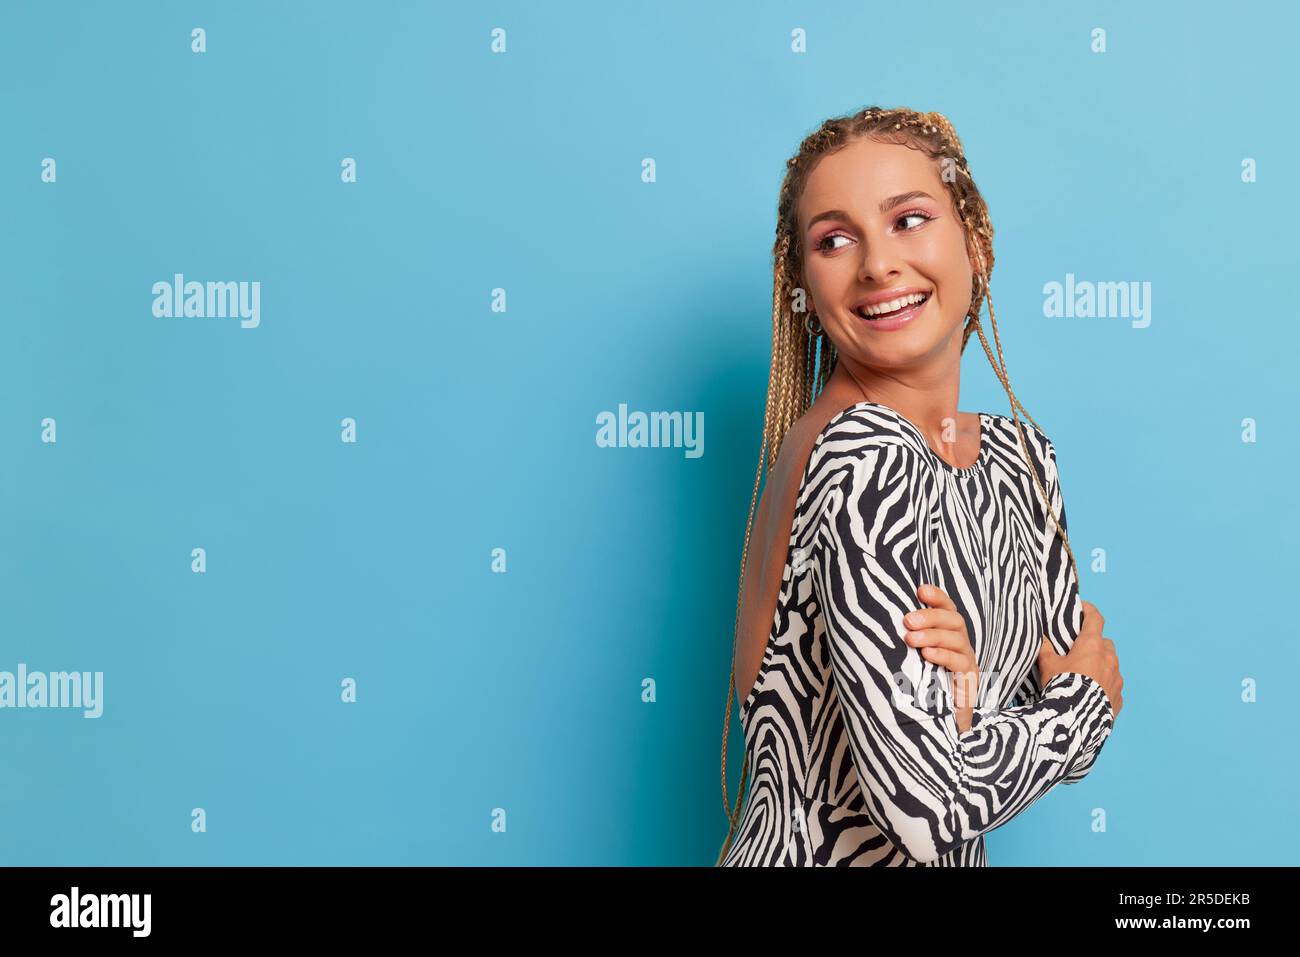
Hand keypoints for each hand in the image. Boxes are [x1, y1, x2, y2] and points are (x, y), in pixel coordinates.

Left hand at [902, 583, 979, 733]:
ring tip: (911, 638)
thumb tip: (861, 618)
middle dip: (931, 616)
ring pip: (958, 639)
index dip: (937, 597)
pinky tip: (928, 655)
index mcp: (946, 633)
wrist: (934, 723)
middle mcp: (959, 644)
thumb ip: (896, 639)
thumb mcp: (904, 658)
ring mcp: (966, 662)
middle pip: (954, 620)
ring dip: (934, 635)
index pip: (947, 608)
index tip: (920, 589)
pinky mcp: (969, 682)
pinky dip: (944, 656)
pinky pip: (961, 664)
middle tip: (907, 620)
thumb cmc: (913, 684)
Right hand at [1038, 599, 1123, 718]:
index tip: (1083, 608)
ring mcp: (1117, 678)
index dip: (1089, 610)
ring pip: (1111, 664)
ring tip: (1085, 675)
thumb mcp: (1048, 665)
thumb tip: (1041, 637)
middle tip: (1080, 650)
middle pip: (1105, 643)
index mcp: (1092, 645)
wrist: (1075, 719)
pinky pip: (1113, 685)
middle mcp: (1109, 658)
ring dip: (1101, 665)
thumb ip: (1045, 648)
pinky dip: (1104, 685)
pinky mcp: (1119, 696)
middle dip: (1095, 644)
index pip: (1095, 619)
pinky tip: (1092, 694)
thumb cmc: (1062, 686)